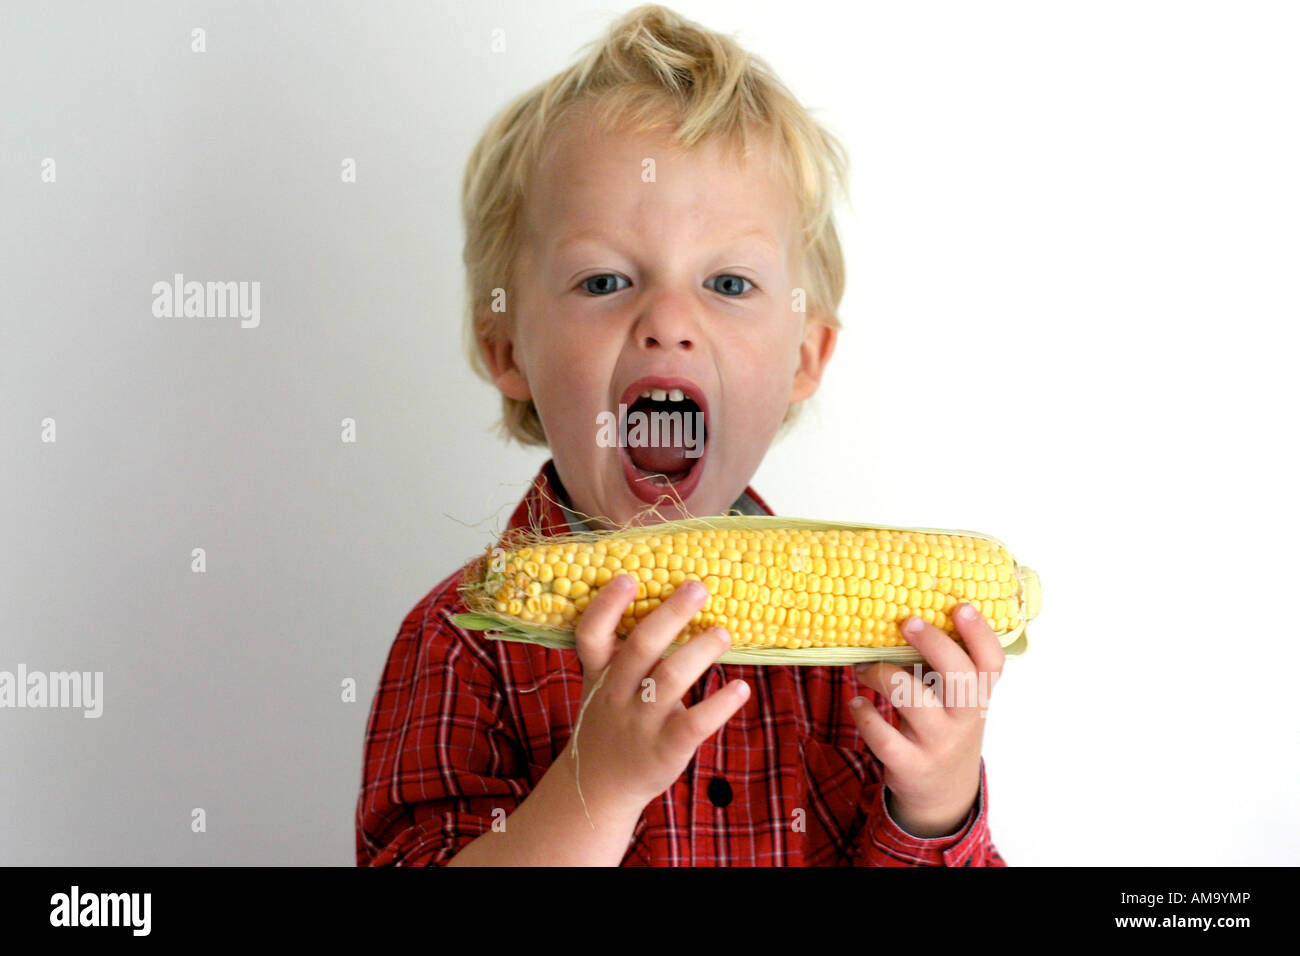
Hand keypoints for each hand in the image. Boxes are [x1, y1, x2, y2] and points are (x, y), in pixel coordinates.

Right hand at [566, 574, 749, 821]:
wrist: (600, 784)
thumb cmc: (612, 720)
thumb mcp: (604, 684)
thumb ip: (626, 651)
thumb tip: (672, 600)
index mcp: (599, 672)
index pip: (591, 635)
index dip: (607, 606)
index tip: (629, 577)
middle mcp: (616, 694)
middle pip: (640, 648)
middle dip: (670, 615)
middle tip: (698, 588)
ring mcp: (640, 722)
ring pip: (669, 680)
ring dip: (700, 652)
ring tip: (724, 632)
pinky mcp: (665, 749)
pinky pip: (695, 723)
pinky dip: (720, 704)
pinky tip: (741, 688)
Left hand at [850, 603, 1003, 836]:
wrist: (943, 792)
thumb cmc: (945, 726)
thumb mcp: (957, 700)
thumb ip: (945, 663)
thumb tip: (906, 608)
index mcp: (979, 695)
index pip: (992, 663)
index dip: (980, 633)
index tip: (960, 605)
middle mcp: (964, 718)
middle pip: (960, 677)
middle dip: (933, 644)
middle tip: (906, 621)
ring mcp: (938, 743)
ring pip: (916, 702)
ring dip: (884, 675)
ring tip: (863, 668)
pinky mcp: (910, 764)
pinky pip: (884, 737)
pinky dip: (865, 715)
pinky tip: (856, 703)